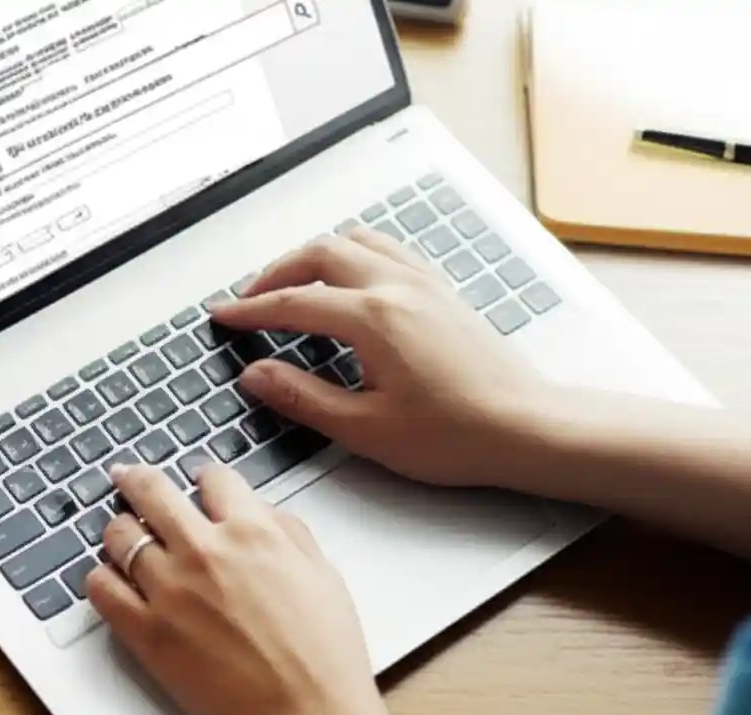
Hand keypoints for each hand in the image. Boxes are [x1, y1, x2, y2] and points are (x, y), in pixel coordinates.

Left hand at [87, 464, 387, 714]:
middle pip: (153, 491)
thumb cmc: (323, 657)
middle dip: (138, 479)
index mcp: (253, 532)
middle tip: (128, 476)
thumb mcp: (323, 576)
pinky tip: (110, 578)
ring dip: (121, 528)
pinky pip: (102, 588)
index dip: (203, 476)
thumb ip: (288, 532)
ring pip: (121, 535)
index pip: (213, 478)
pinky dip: (102, 577)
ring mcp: (170, 590)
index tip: (196, 479)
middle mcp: (206, 551)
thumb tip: (262, 511)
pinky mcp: (146, 631)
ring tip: (121, 531)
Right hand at [211, 228, 549, 486]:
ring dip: (315, 255)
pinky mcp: (442, 290)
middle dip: (276, 273)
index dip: (251, 310)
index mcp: (374, 319)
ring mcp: (424, 283)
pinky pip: (388, 250)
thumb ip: (303, 398)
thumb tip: (257, 376)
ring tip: (292, 282)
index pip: (294, 302)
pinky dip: (354, 254)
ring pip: (355, 241)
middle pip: (320, 254)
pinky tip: (348, 280)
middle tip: (250, 300)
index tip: (223, 316)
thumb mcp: (366, 430)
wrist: (527, 429)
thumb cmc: (458, 435)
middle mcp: (398, 287)